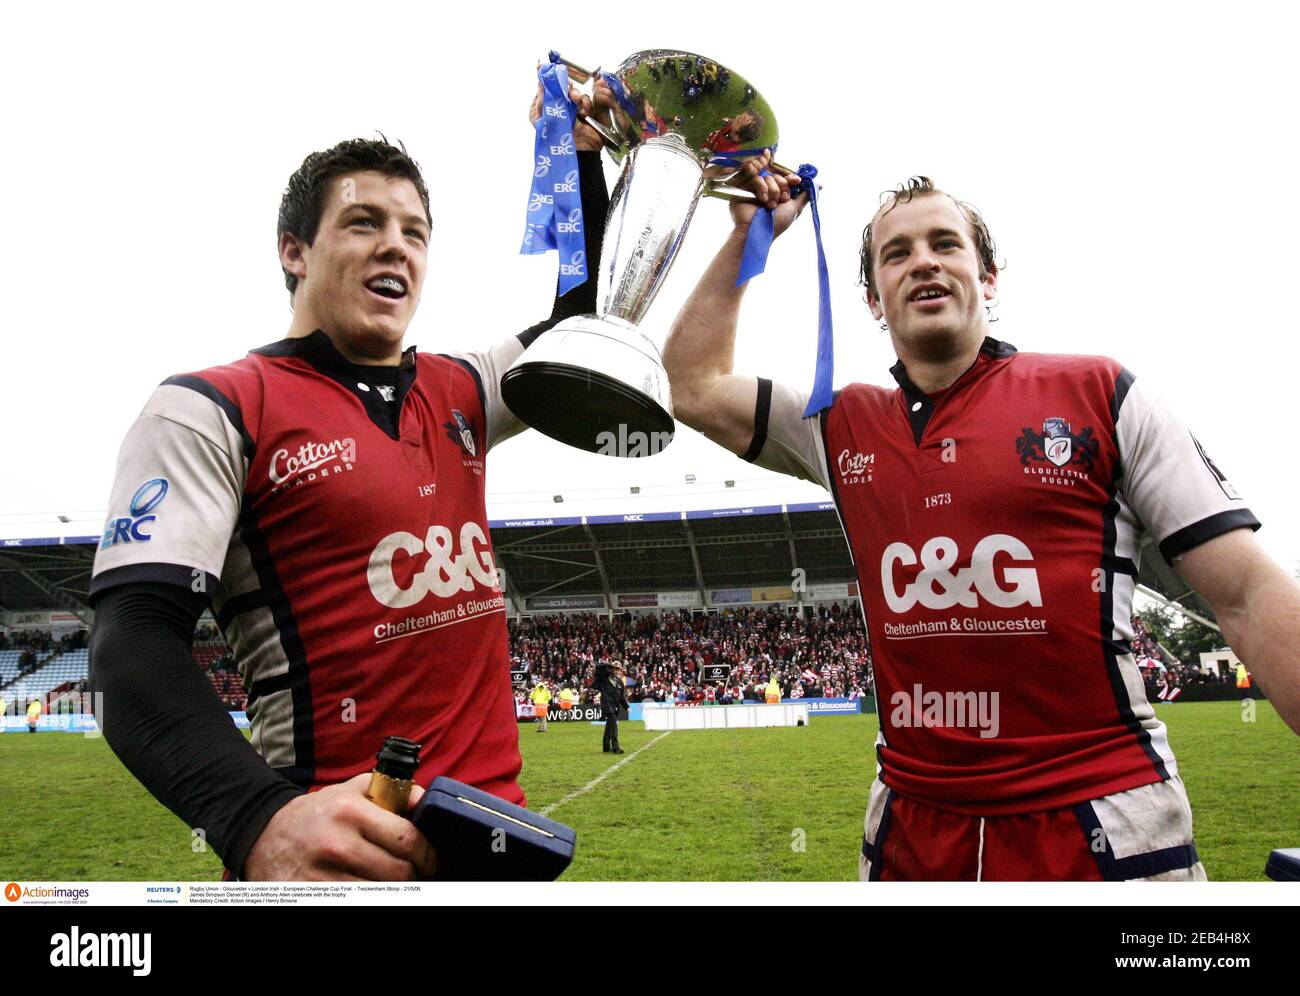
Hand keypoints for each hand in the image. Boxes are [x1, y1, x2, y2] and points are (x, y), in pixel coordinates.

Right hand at [242, 773, 437, 880]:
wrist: (266, 835)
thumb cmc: (319, 812)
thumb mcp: (351, 791)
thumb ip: (391, 791)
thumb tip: (424, 799)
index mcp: (351, 812)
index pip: (406, 839)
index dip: (426, 853)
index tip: (430, 859)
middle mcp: (338, 844)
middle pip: (398, 872)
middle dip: (413, 875)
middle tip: (414, 873)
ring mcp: (324, 874)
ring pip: (381, 892)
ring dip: (392, 889)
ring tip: (391, 880)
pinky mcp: (314, 894)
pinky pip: (357, 901)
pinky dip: (370, 895)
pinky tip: (369, 885)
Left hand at [529, 72, 615, 152]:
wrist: (576, 154)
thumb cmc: (556, 139)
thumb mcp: (542, 115)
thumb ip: (542, 94)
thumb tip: (540, 72)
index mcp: (543, 107)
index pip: (547, 86)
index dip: (552, 79)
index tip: (556, 73)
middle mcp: (557, 107)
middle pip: (563, 87)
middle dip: (567, 86)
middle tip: (569, 89)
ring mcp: (572, 111)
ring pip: (576, 93)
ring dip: (578, 96)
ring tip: (577, 104)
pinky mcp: (585, 114)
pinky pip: (587, 101)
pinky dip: (586, 105)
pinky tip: (584, 113)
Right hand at [728, 149, 809, 236]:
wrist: (758, 231)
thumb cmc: (776, 223)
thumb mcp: (795, 208)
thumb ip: (805, 195)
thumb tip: (820, 186)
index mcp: (779, 195)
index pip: (786, 179)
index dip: (792, 179)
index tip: (796, 181)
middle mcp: (767, 191)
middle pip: (778, 177)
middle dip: (782, 187)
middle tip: (782, 200)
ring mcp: (755, 190)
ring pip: (768, 177)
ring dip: (772, 191)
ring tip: (770, 205)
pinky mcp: (744, 189)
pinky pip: (756, 178)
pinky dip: (762, 188)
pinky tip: (762, 200)